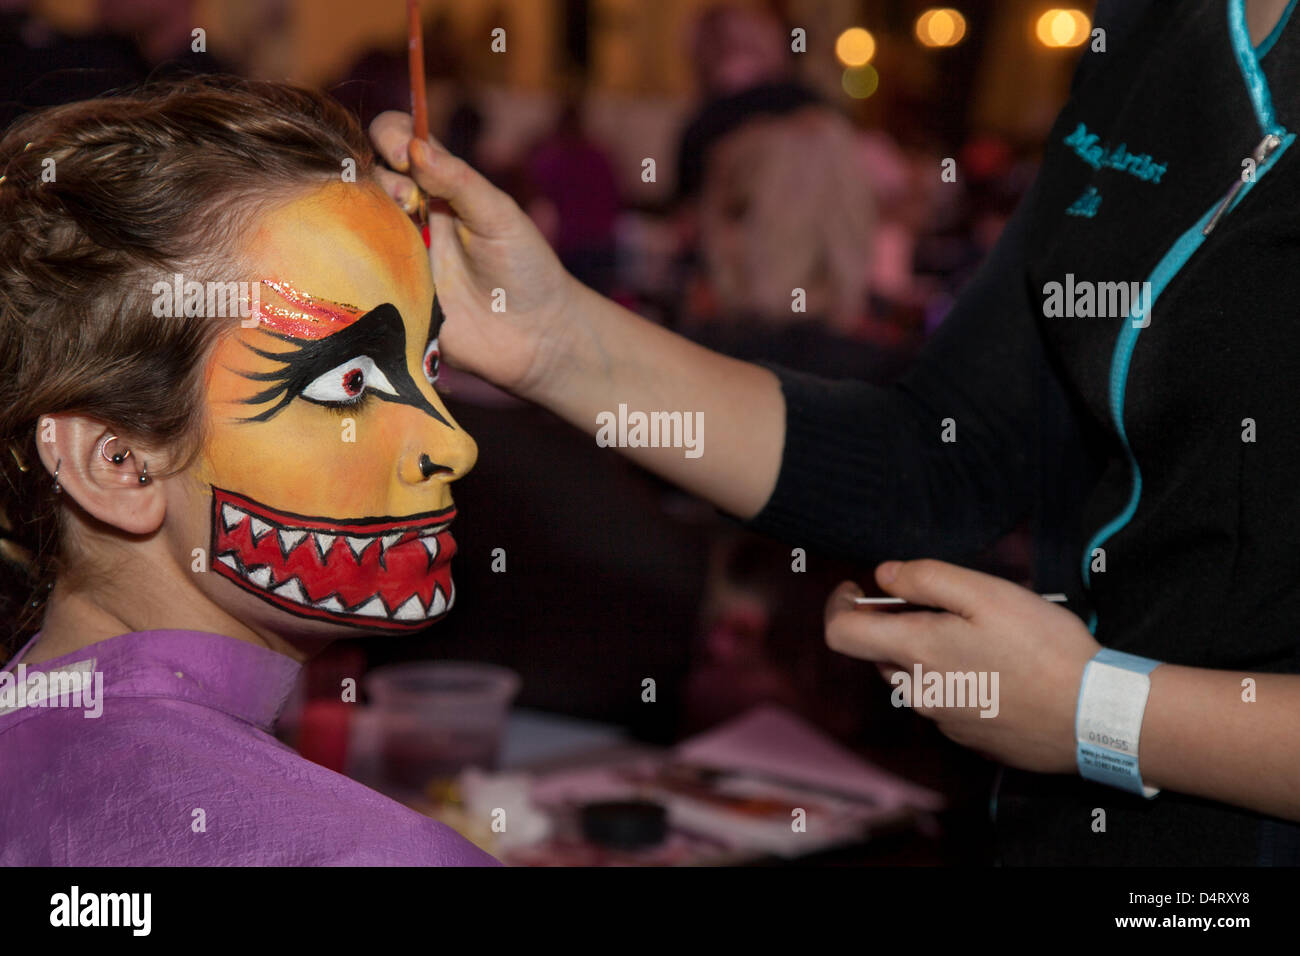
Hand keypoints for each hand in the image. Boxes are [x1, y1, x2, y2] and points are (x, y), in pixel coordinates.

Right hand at [368, 112, 580, 399]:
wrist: (533, 338)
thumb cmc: (525, 269)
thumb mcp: (498, 215)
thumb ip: (458, 180)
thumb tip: (414, 146)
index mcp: (437, 184)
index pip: (396, 139)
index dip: (390, 136)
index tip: (404, 155)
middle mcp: (407, 213)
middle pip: (364, 173)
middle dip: (375, 175)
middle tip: (408, 201)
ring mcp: (390, 252)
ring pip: (349, 218)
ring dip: (360, 215)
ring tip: (396, 234)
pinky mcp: (384, 292)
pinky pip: (352, 271)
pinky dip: (352, 261)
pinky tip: (374, 267)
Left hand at [824, 559, 1100, 773]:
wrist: (1094, 717)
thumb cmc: (1043, 647)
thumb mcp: (987, 593)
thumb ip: (927, 579)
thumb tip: (883, 575)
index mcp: (916, 653)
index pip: (841, 635)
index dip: (839, 606)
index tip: (855, 589)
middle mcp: (919, 693)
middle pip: (881, 654)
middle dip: (894, 624)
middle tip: (940, 602)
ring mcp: (944, 721)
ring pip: (914, 678)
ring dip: (928, 652)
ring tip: (981, 633)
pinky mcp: (971, 738)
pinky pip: (945, 701)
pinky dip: (956, 678)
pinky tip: (999, 668)